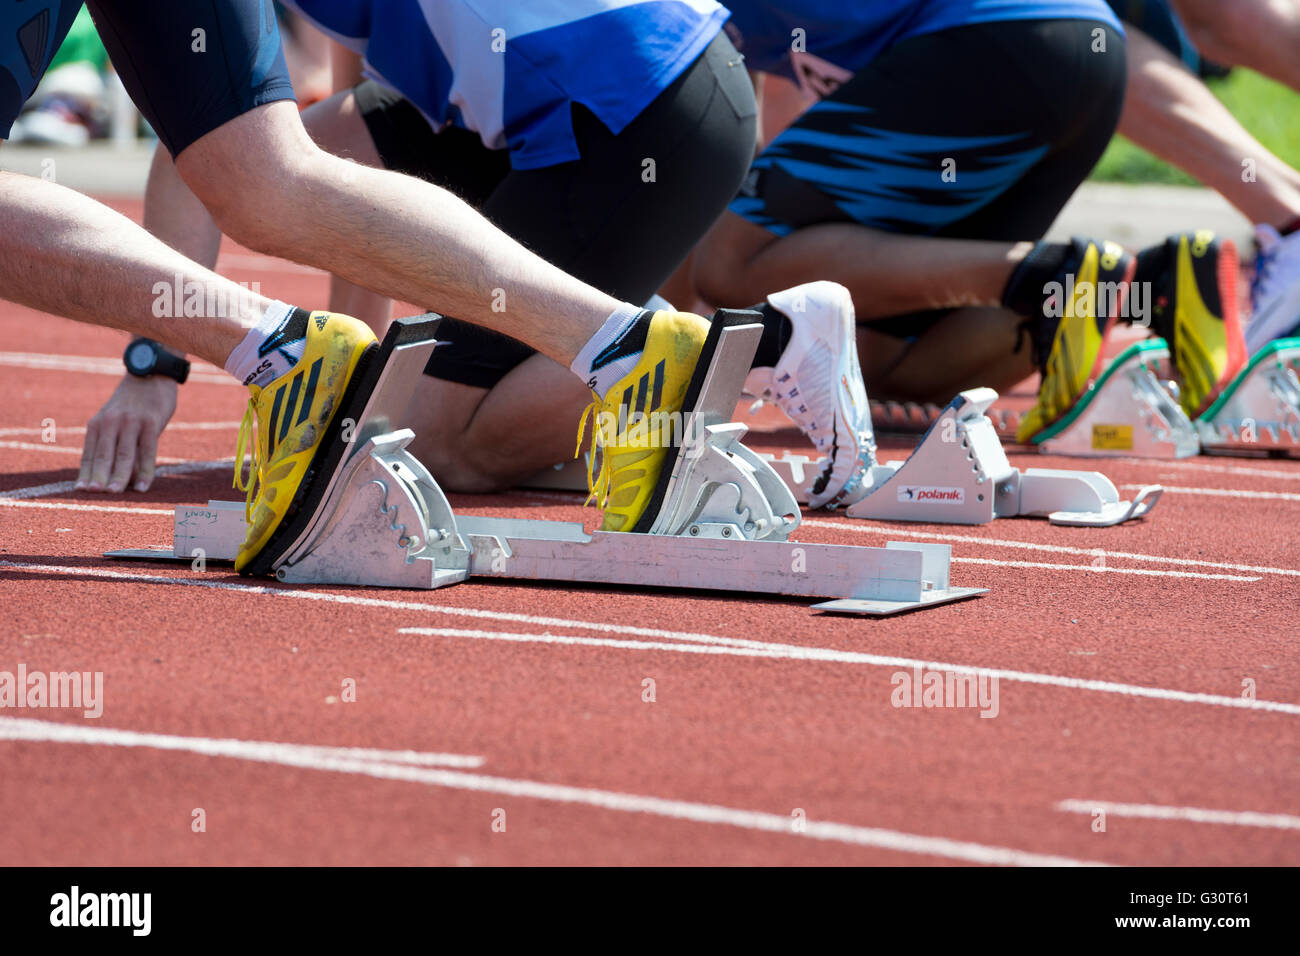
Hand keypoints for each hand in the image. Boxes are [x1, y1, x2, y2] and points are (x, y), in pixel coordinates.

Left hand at [77, 375, 177, 492]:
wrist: (151, 372)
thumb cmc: (136, 402)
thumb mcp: (119, 418)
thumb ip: (116, 441)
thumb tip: (121, 472)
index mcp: (98, 423)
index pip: (90, 453)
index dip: (86, 472)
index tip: (80, 490)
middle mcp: (111, 423)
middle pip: (103, 455)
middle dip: (98, 476)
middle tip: (93, 495)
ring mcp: (131, 423)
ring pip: (123, 455)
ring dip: (119, 476)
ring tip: (113, 493)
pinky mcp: (150, 423)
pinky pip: (147, 451)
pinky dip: (145, 470)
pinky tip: (143, 485)